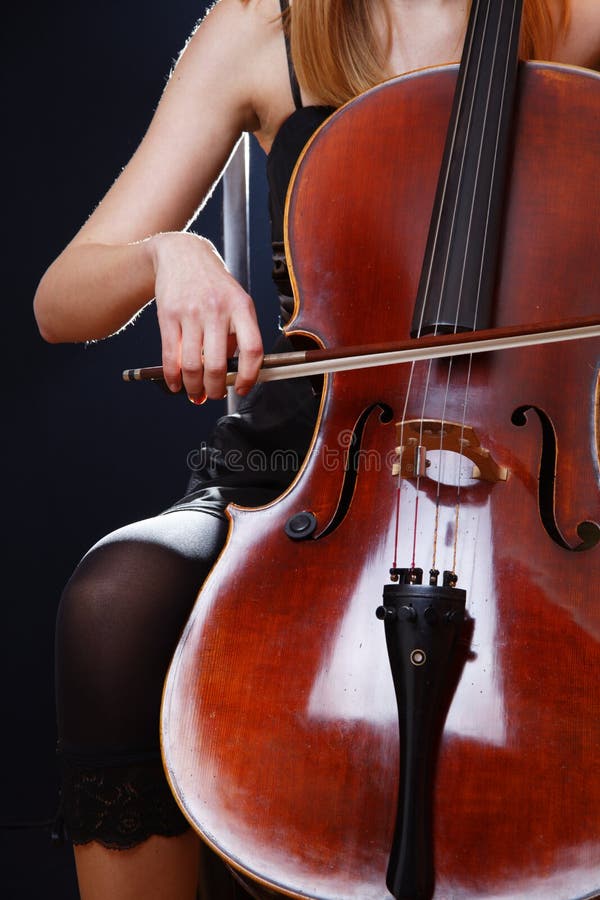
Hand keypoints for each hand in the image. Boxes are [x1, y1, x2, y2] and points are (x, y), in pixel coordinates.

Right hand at [150, 231, 262, 401]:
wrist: (183, 254)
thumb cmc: (214, 285)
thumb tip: (233, 374)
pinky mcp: (168, 316)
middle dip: (216, 389)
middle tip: (214, 395)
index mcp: (241, 308)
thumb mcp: (236, 302)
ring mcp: (191, 313)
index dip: (249, 376)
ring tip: (195, 393)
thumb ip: (237, 335)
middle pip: (218, 364)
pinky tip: (176, 384)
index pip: (252, 349)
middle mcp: (217, 310)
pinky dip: (172, 378)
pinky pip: (170, 357)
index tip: (242, 388)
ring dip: (194, 387)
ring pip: (192, 365)